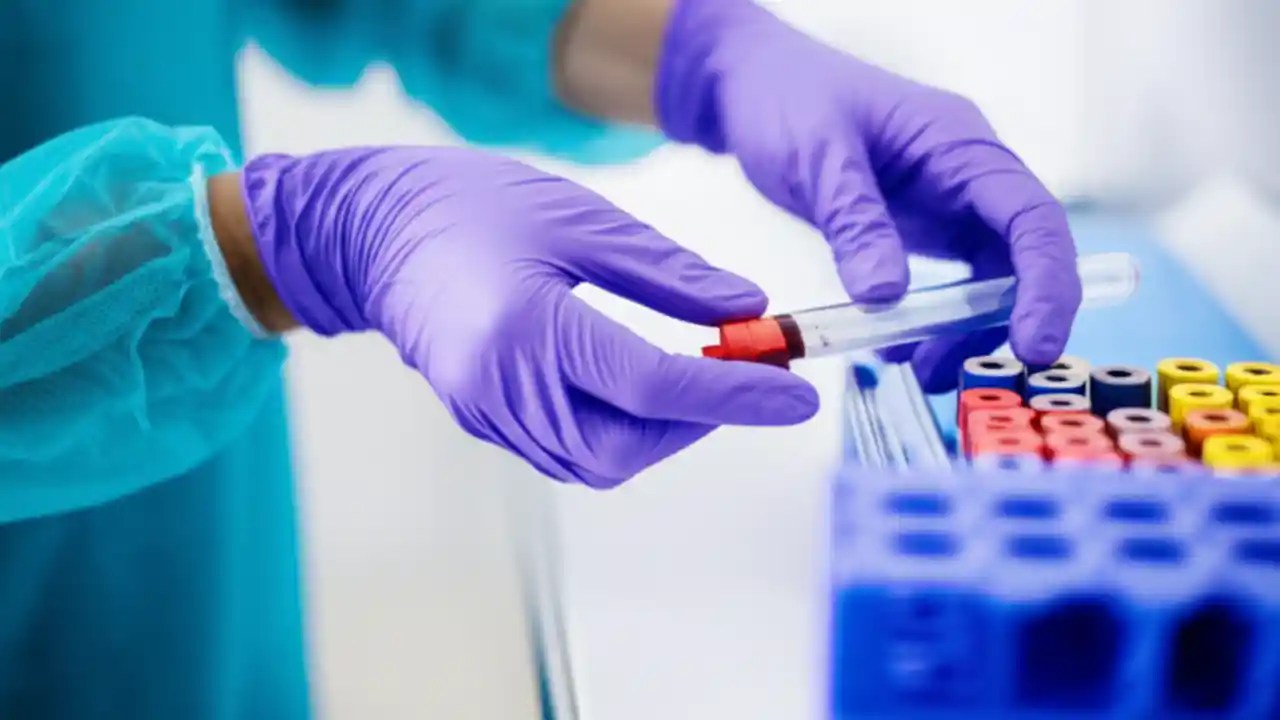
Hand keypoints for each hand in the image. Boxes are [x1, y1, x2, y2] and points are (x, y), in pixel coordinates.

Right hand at [236, 147, 817, 486]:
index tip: (795, 395)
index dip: (735, 396)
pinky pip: (565, 449)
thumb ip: (668, 274)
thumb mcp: (580, 218)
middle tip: (737, 374)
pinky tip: (638, 385)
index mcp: (527, 329)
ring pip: (596, 460)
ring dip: (659, 432)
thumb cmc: (468, 205)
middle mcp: (502, 387)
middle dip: (694, 422)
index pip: (654, 386)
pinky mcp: (483, 418)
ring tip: (695, 376)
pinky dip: (617, 430)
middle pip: (624, 446)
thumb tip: (748, 311)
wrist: (371, 231)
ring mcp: (486, 412)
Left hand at [655, 0, 1081, 390]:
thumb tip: (885, 298)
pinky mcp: (918, 231)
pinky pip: (942, 288)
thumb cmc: (786, 98)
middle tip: (958, 376)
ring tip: (919, 372)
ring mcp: (947, 206)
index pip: (1031, 217)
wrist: (749, 86)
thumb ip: (854, 223)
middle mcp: (968, 177)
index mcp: (960, 144)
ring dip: (960, 334)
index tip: (1033, 344)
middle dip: (1004, 323)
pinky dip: (926, 326)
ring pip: (984, 283)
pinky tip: (892, 351)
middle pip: (1021, 259)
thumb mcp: (815, 156)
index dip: (1045, 283)